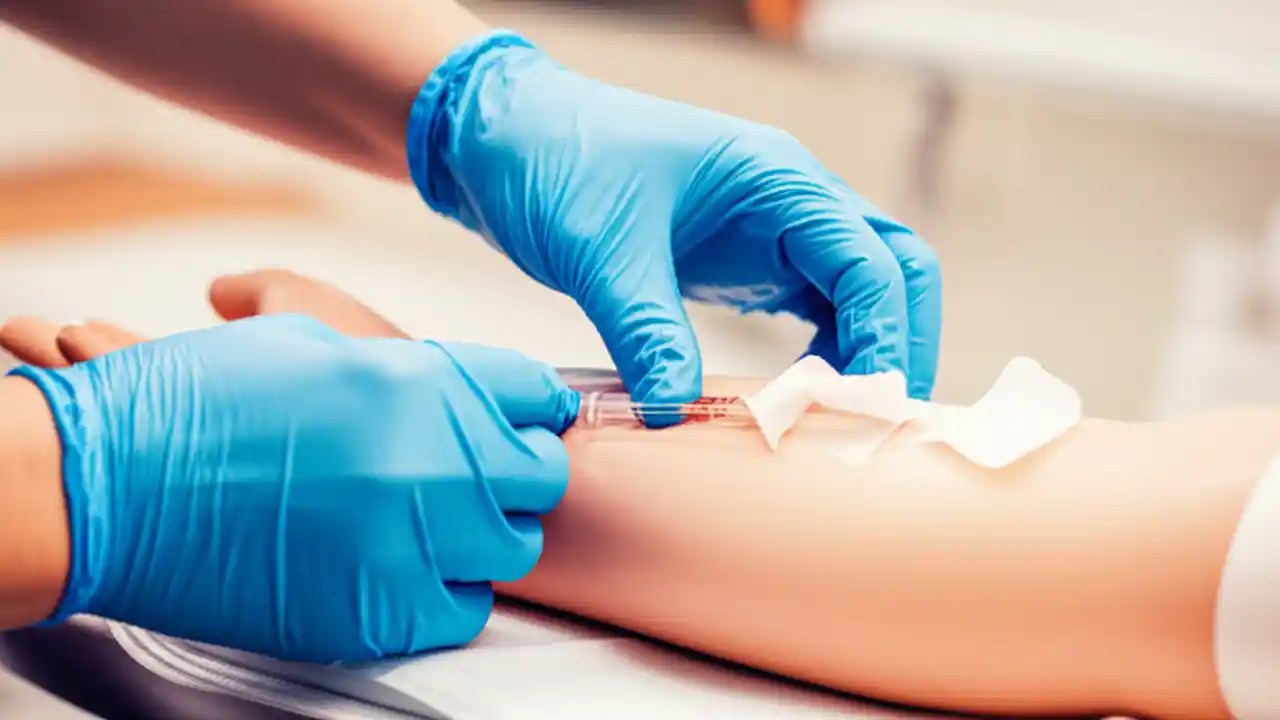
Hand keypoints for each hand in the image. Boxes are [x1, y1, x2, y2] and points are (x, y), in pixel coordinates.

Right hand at [10, 314, 576, 661]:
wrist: (110, 484)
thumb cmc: (198, 402)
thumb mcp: (307, 343)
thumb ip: (395, 364)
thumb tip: (440, 383)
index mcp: (418, 380)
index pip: (532, 393)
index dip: (529, 406)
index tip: (526, 418)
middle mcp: (432, 459)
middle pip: (537, 475)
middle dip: (515, 472)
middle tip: (479, 476)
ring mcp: (411, 541)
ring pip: (508, 547)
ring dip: (483, 534)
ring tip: (435, 524)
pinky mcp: (379, 612)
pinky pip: (462, 608)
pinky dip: (445, 590)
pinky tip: (404, 567)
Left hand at [407, 31, 941, 409]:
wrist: (505, 138)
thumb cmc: (556, 161)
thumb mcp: (600, 249)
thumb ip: (644, 329)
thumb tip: (675, 411)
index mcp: (776, 179)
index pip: (870, 260)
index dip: (884, 337)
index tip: (869, 408)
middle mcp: (790, 201)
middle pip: (892, 270)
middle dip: (899, 343)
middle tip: (881, 423)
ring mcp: (771, 232)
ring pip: (859, 293)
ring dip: (865, 353)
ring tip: (843, 426)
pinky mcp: (744, 262)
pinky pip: (813, 309)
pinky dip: (823, 357)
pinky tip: (796, 402)